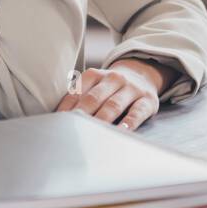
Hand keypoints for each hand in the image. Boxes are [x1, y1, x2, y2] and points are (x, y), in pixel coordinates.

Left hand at [54, 61, 168, 130]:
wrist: (142, 75)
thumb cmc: (111, 88)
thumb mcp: (96, 85)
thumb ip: (80, 97)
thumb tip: (59, 118)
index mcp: (95, 75)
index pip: (78, 91)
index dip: (67, 107)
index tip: (58, 121)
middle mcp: (113, 79)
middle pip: (94, 98)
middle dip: (82, 114)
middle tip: (72, 129)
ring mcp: (131, 88)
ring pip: (113, 105)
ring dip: (102, 120)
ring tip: (93, 132)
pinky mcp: (147, 100)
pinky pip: (137, 112)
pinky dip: (128, 122)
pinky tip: (121, 131)